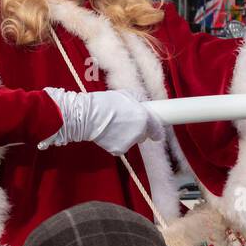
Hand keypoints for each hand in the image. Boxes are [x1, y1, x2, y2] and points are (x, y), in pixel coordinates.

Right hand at [38, 88, 162, 155]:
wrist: (88, 117)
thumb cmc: (106, 103)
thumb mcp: (126, 95)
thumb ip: (139, 102)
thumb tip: (143, 104)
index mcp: (144, 118)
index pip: (157, 129)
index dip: (157, 130)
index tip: (156, 131)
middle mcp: (139, 133)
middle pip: (144, 135)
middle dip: (139, 130)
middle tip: (127, 122)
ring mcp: (129, 143)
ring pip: (132, 140)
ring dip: (127, 135)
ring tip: (113, 125)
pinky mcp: (119, 151)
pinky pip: (121, 145)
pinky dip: (117, 140)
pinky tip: (109, 132)